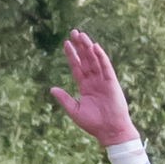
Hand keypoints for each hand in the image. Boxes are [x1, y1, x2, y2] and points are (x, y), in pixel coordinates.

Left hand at [49, 30, 138, 150]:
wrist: (110, 131)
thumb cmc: (94, 124)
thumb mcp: (75, 111)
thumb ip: (64, 99)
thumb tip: (52, 89)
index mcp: (85, 87)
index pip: (77, 67)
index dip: (72, 55)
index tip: (66, 43)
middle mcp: (94, 81)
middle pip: (86, 59)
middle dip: (79, 46)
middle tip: (73, 32)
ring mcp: (103, 81)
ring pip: (95, 60)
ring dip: (88, 47)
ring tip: (81, 35)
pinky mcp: (112, 82)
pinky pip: (106, 66)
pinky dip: (101, 57)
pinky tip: (95, 47)